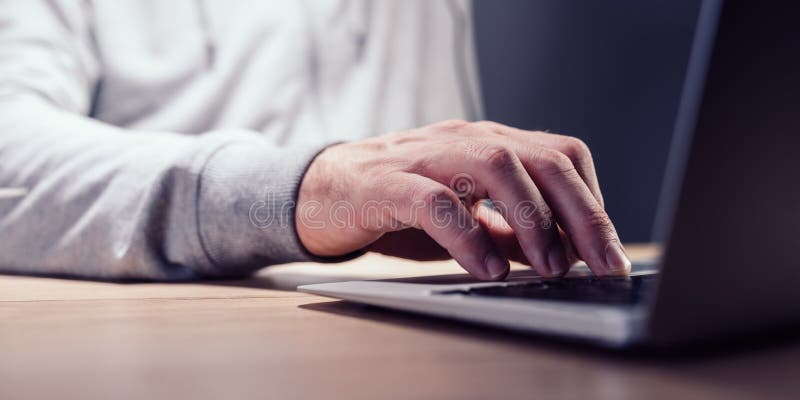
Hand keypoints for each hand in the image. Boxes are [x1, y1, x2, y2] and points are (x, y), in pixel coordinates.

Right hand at [296, 120, 629, 280]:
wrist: (319, 190)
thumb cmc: (395, 203)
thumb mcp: (464, 216)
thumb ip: (507, 229)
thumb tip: (562, 254)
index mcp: (487, 144)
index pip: (559, 156)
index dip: (591, 202)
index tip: (608, 252)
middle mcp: (462, 140)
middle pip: (540, 159)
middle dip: (580, 213)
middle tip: (601, 264)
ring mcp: (424, 157)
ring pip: (495, 165)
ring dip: (533, 219)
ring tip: (550, 267)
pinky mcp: (385, 183)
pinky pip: (435, 202)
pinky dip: (469, 235)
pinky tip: (487, 271)